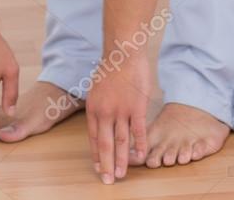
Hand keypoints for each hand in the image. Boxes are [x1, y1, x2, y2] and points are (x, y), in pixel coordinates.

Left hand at [86, 54, 149, 183]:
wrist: (123, 53)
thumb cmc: (110, 68)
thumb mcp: (96, 89)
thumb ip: (99, 107)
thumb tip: (100, 122)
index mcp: (93, 109)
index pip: (93, 138)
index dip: (96, 155)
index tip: (99, 168)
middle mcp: (105, 113)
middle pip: (105, 145)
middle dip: (107, 165)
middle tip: (108, 181)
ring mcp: (121, 111)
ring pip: (122, 142)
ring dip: (122, 161)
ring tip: (122, 175)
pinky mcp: (137, 108)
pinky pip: (139, 132)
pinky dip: (140, 146)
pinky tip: (141, 156)